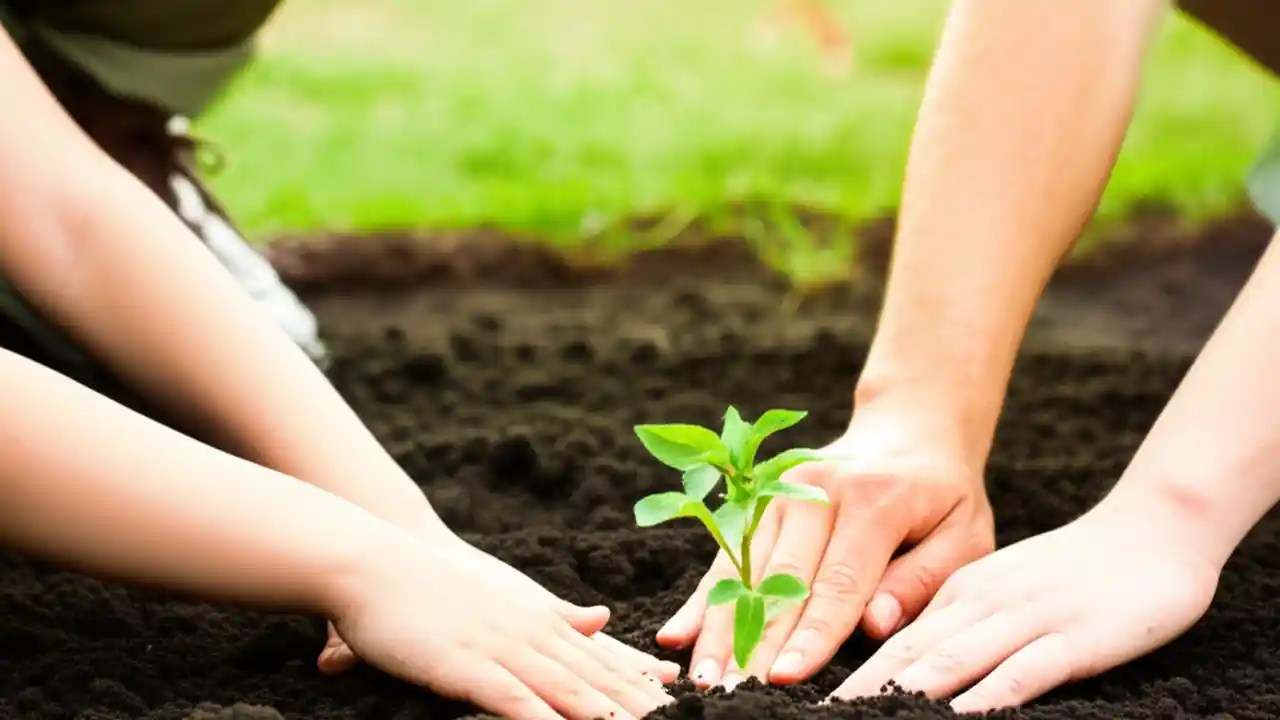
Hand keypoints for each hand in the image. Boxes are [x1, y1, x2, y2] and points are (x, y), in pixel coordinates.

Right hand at [331, 537, 673, 719]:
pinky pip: (514, 701)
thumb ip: (555, 614)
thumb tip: (601, 617)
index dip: (644, 683)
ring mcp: (502, 648)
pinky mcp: (468, 666)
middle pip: (598, 677)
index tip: (682, 702)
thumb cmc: (434, 586)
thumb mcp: (507, 599)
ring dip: (607, 715)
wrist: (377, 564)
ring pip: (569, 690)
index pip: (605, 658)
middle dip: (640, 706)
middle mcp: (532, 632)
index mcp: (542, 619)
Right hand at [657, 409, 993, 686]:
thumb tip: (873, 623)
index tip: (786, 678)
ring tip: (703, 676)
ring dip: (720, 627)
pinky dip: (703, 599)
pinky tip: (677, 634)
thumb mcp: (963, 534)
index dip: (810, 635)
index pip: (838, 581)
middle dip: (754, 641)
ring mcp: (779, 490)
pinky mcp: (758, 498)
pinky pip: (728, 555)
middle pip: (779, 579)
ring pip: (744, 569)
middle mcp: (817, 490)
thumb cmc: (943, 494)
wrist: (909, 426)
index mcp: (875, 499)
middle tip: (730, 690)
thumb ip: (923, 579)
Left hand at [831, 490, 1221, 712]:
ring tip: (854, 719)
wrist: (1153, 528)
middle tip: (805, 712)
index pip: (883, 635)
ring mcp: (1022, 618)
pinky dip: (984, 695)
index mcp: (954, 590)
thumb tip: (894, 657)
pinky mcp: (1071, 638)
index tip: (794, 695)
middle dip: (852, 690)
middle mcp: (977, 603)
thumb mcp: (997, 588)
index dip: (838, 668)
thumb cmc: (1072, 569)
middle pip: (901, 652)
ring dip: (898, 694)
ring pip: (947, 659)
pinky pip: (1020, 671)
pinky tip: (955, 716)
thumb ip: (948, 617)